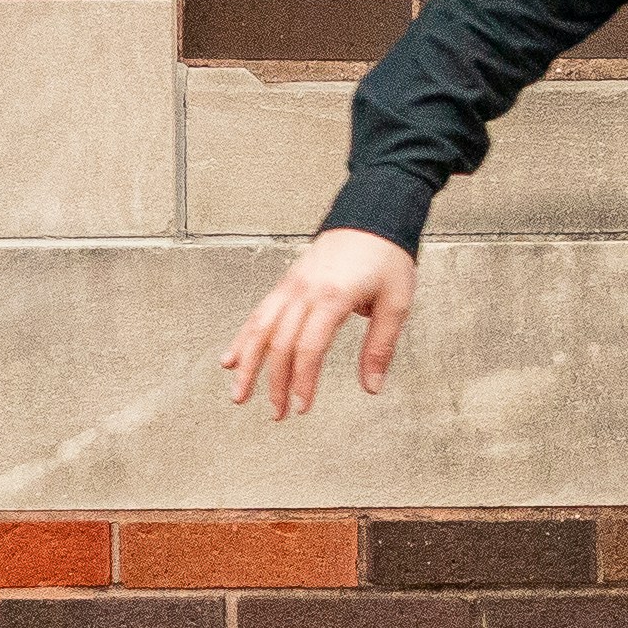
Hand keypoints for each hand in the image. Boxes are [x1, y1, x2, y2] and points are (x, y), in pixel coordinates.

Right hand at [219, 226, 418, 415]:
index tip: (302, 407)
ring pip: (260, 328)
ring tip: (238, 395)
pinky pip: (259, 312)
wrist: (373, 214)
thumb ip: (380, 347)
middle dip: (275, 383)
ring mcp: (292, 285)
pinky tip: (231, 359)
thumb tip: (372, 387)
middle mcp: (306, 291)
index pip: (309, 347)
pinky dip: (243, 337)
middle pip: (280, 343)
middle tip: (277, 414)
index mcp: (333, 297)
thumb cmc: (387, 256)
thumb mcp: (396, 303)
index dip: (302, 381)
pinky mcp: (287, 282)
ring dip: (247, 364)